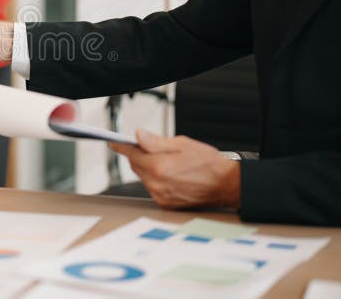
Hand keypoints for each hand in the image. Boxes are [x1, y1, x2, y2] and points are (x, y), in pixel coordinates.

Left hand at [108, 129, 240, 208]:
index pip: (132, 154)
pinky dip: (156, 180)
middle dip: (140, 155)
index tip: (112, 141)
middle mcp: (157, 185)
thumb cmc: (209, 163)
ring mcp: (161, 196)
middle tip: (152, 147)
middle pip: (136, 166)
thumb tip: (138, 135)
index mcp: (159, 167)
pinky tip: (171, 175)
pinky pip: (152, 188)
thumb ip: (156, 141)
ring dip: (149, 168)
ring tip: (169, 163)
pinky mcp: (166, 205)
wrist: (227, 185)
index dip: (121, 146)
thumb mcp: (182, 144)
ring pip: (144, 177)